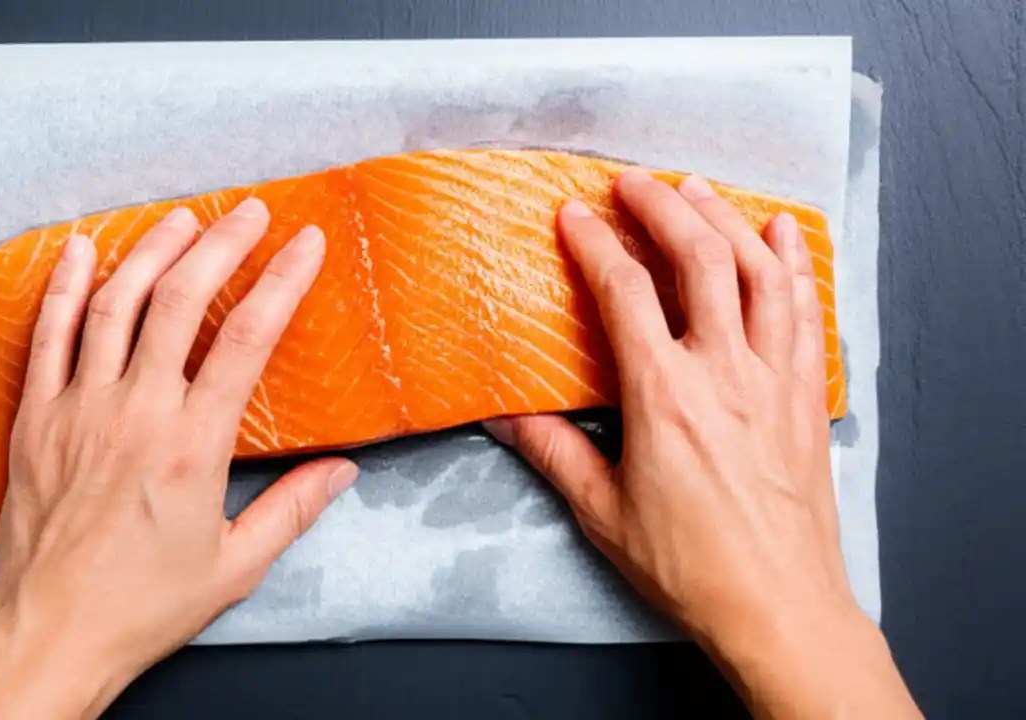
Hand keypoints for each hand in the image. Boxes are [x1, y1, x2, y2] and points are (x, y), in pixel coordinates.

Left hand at [0, 199, 357, 718]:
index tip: (306, 244)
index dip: (281, 281)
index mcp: (193, 446)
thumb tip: (342, 469)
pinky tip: (84, 251)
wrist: (51, 633)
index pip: (247, 339)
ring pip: (115, 305)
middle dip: (221, 245)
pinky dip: (64, 287)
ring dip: (152, 251)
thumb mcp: (236, 565)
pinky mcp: (36, 418)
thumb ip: (292, 509)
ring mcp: (79, 408)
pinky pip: (48, 335)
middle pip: (180, 302)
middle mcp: (136, 413)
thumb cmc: (143, 605)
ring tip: (184, 219)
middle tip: (249, 211)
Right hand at [486, 171, 918, 717]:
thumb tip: (504, 415)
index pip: (624, 293)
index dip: (595, 243)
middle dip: (663, 207)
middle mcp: (724, 373)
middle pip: (699, 259)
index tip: (574, 214)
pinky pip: (806, 311)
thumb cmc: (689, 566)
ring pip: (759, 272)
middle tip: (634, 181)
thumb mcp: (601, 512)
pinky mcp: (807, 395)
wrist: (777, 606)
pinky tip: (783, 232)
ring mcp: (775, 379)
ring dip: (727, 219)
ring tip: (697, 189)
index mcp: (664, 397)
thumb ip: (552, 452)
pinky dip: (795, 262)